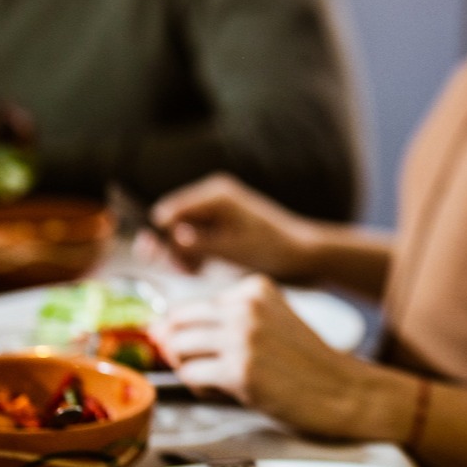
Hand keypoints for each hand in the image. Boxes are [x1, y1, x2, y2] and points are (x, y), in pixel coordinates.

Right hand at [145, 174, 322, 276]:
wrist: (303, 255)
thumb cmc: (271, 249)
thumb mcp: (230, 249)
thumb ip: (196, 243)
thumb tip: (167, 237)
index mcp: (215, 194)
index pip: (169, 212)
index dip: (162, 237)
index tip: (166, 262)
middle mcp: (213, 196)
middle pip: (172, 221)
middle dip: (173, 247)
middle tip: (185, 271)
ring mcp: (216, 210)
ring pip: (182, 233)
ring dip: (183, 254)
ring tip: (196, 272)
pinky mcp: (221, 225)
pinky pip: (195, 239)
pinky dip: (194, 254)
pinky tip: (202, 269)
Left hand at [149, 275, 414, 439]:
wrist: (344, 390)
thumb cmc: (304, 362)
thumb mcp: (270, 322)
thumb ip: (223, 320)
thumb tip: (157, 332)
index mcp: (254, 288)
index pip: (191, 305)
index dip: (191, 334)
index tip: (210, 351)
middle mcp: (246, 306)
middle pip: (177, 322)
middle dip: (181, 349)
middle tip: (206, 367)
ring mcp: (242, 337)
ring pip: (178, 348)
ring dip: (191, 369)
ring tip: (220, 379)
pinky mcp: (240, 371)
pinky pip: (190, 376)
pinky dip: (201, 389)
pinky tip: (227, 391)